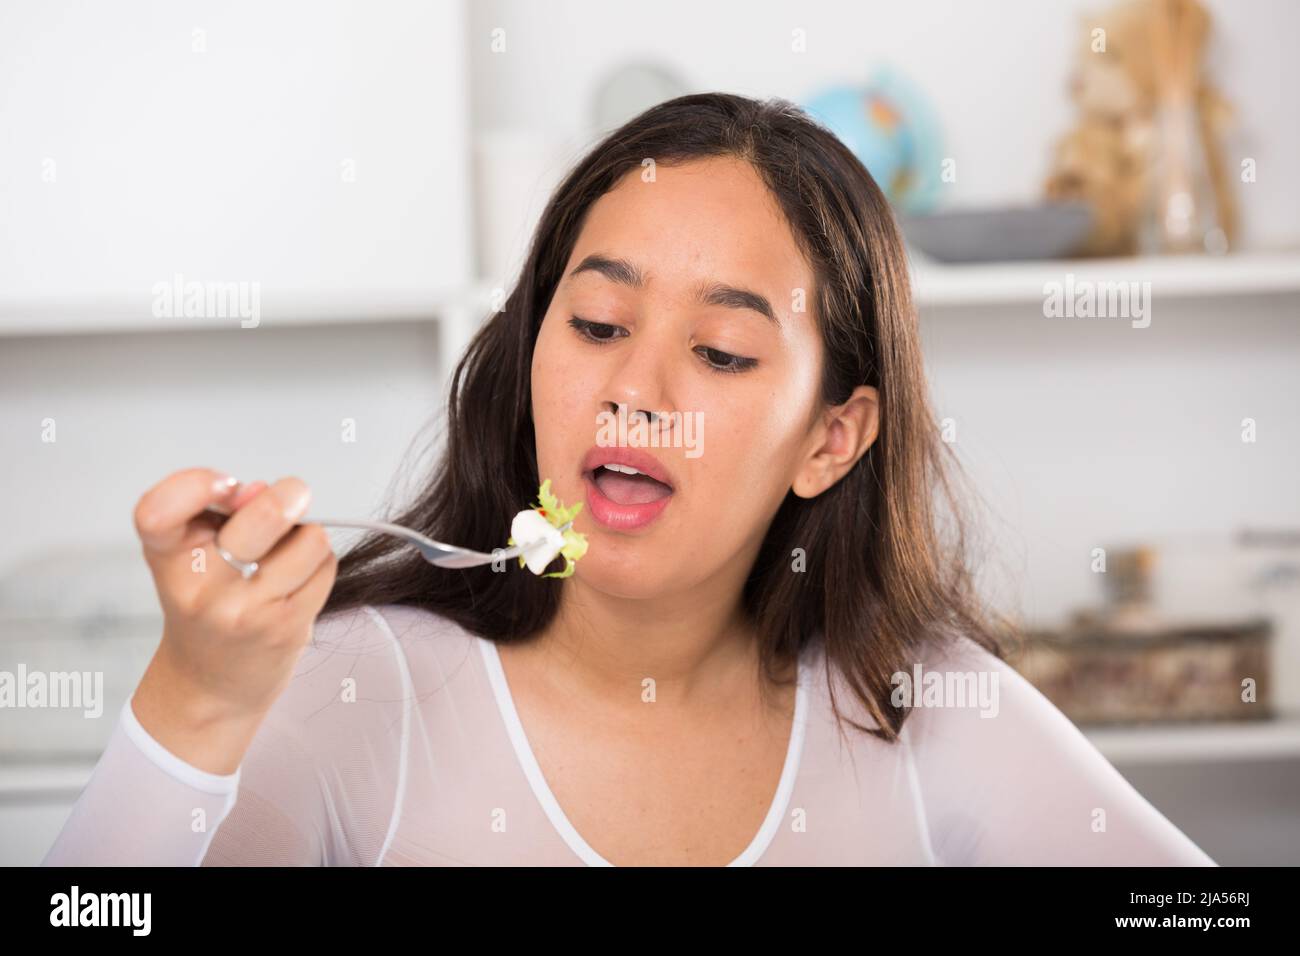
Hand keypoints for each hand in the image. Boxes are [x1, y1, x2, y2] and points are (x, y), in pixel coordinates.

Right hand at [128, 467, 337, 772]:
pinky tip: (296, 580)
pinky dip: (318, 563)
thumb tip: (265, 489)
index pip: (158, 511)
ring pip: (309, 539)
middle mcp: (199, 588)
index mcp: (165, 556)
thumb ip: (218, 512)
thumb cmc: (206, 602)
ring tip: (287, 553)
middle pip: (265, 515)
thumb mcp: (189, 552)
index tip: (224, 484)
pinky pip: (324, 567)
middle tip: (292, 497)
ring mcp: (244, 611)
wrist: (210, 682)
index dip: (195, 485)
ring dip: (307, 536)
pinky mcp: (284, 627)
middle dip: (289, 496)